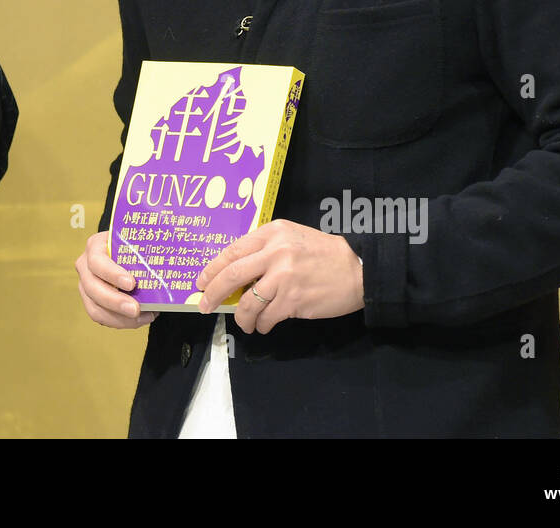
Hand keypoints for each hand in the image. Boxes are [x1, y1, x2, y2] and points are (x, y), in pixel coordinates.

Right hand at [75, 231, 158, 328]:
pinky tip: (140, 319)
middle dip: (115, 302)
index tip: (132, 284)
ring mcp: (86, 286)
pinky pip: (101, 317)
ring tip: (142, 318)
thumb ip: (146, 246)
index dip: (113, 274)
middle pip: (93, 288)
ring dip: (119, 318)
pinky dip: (121, 322)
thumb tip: (169, 255)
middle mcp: (86, 266)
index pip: (98, 261)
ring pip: (95, 308)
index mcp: (95, 246)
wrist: (125, 251)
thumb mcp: (135, 239)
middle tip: (136, 310)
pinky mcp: (91, 301)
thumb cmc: (132, 245)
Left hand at [195, 220, 363, 333]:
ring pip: (247, 302)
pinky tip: (263, 326)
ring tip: (245, 323)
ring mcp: (283, 277)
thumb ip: (265, 249)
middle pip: (232, 275)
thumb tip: (235, 272)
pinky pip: (266, 317)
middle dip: (213, 293)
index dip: (212, 269)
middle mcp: (275, 252)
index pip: (232, 251)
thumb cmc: (323, 254)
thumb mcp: (292, 238)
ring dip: (241, 318)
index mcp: (272, 233)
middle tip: (204, 305)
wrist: (358, 269)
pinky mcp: (293, 300)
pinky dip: (261, 325)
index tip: (201, 282)